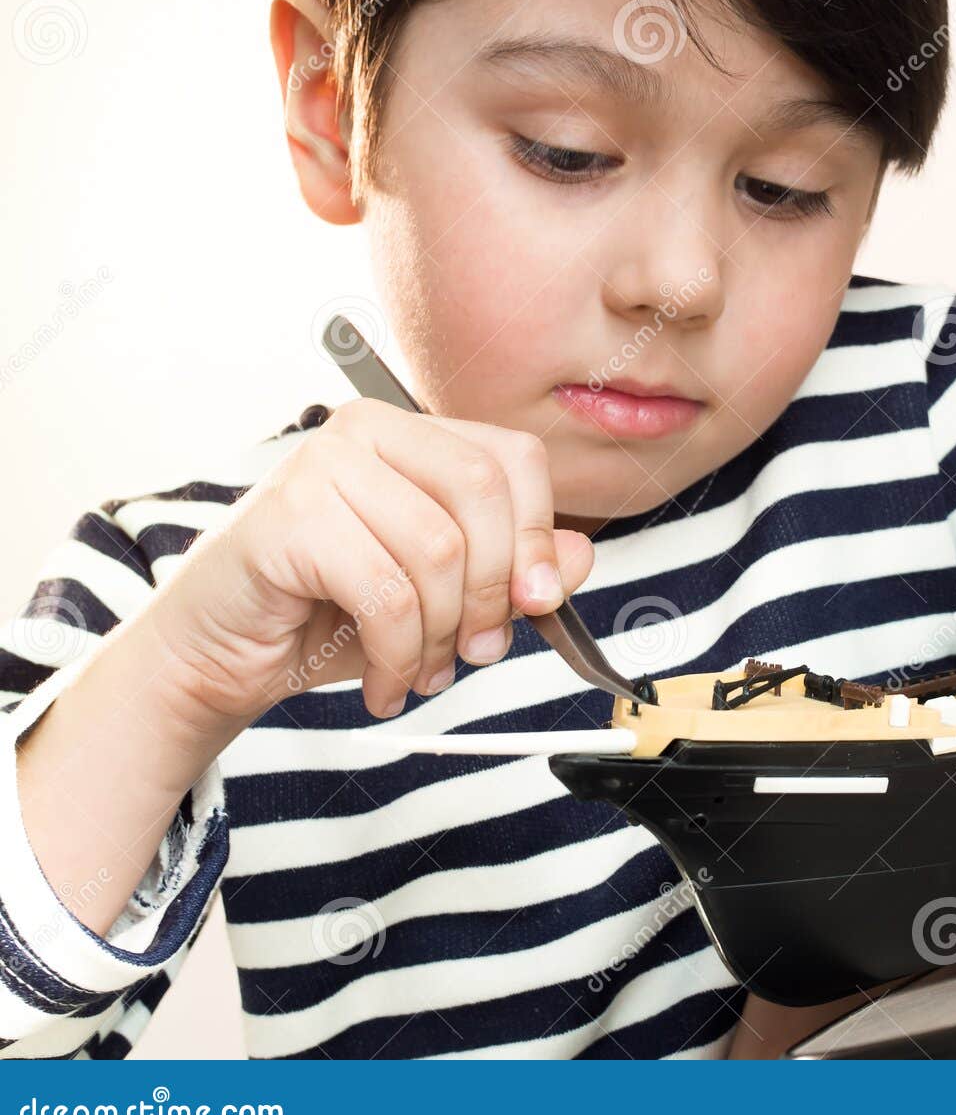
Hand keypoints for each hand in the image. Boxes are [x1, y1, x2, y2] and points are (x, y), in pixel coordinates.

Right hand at [140, 398, 594, 741]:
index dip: (537, 534)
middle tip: (479, 651)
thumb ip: (513, 568)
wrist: (219, 653)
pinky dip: (398, 655)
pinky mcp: (287, 517)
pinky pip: (387, 593)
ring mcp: (320, 465)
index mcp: (411, 433)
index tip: (539, 602)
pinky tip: (385, 683)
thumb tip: (576, 557)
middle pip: (483, 491)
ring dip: (442, 635)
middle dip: (495, 588)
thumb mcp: (444, 594)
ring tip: (420, 672)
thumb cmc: (331, 616)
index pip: (513, 458)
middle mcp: (365, 430)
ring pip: (438, 550)